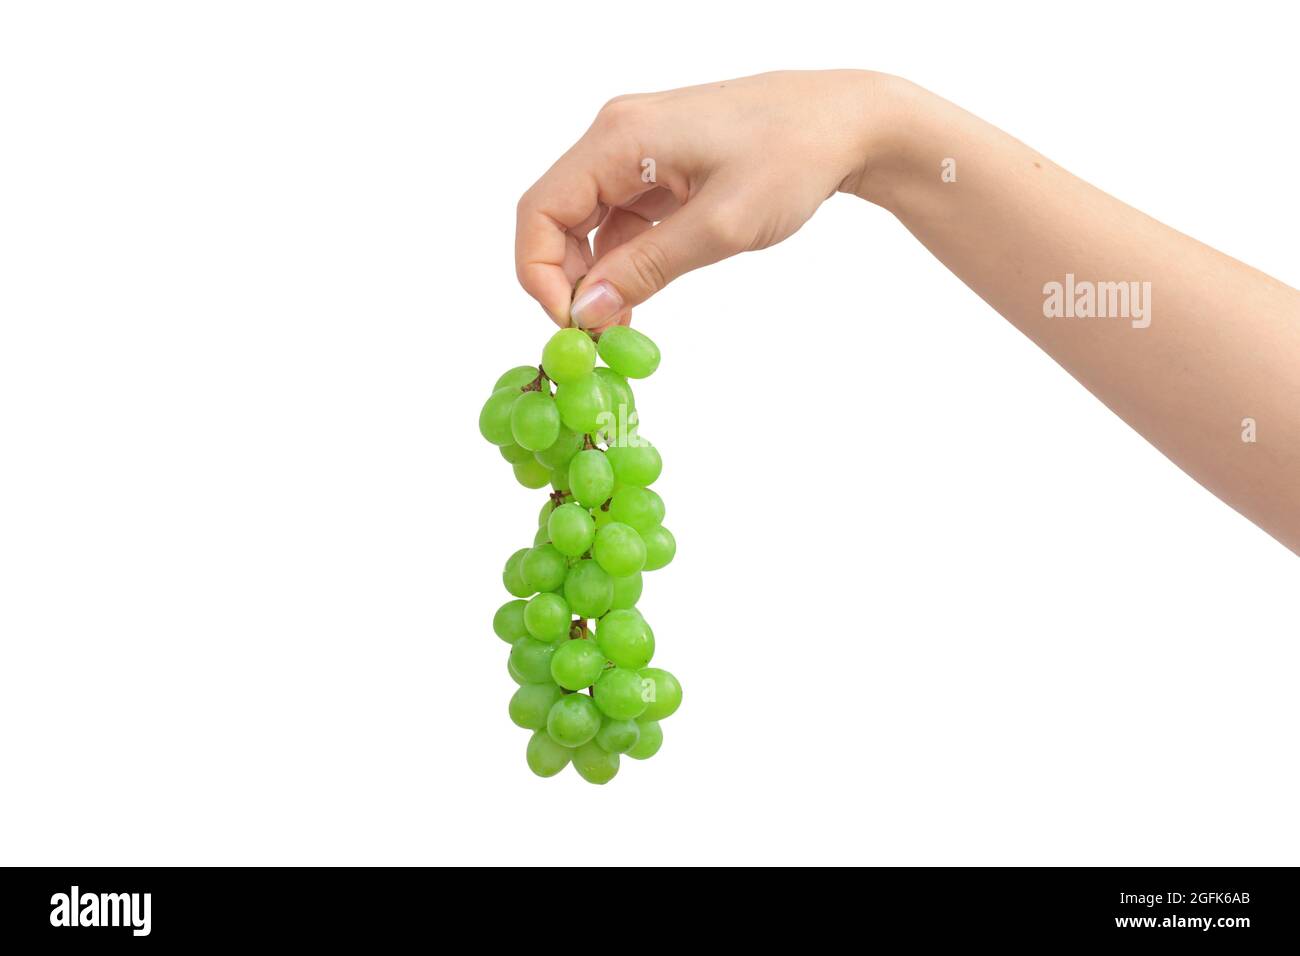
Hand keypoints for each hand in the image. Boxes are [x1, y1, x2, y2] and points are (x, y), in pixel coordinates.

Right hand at [515, 70, 902, 329]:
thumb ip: (647, 269)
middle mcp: (617, 137)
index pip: (540, 209)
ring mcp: (637, 150)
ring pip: (586, 222)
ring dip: (596, 275)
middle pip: (556, 217)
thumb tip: (588, 312)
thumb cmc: (793, 157)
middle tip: (596, 334)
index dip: (540, 274)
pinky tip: (640, 294)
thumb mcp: (720, 226)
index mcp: (620, 138)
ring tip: (622, 325)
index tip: (571, 324)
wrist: (848, 123)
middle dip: (566, 280)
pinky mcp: (659, 166)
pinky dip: (622, 260)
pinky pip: (620, 219)